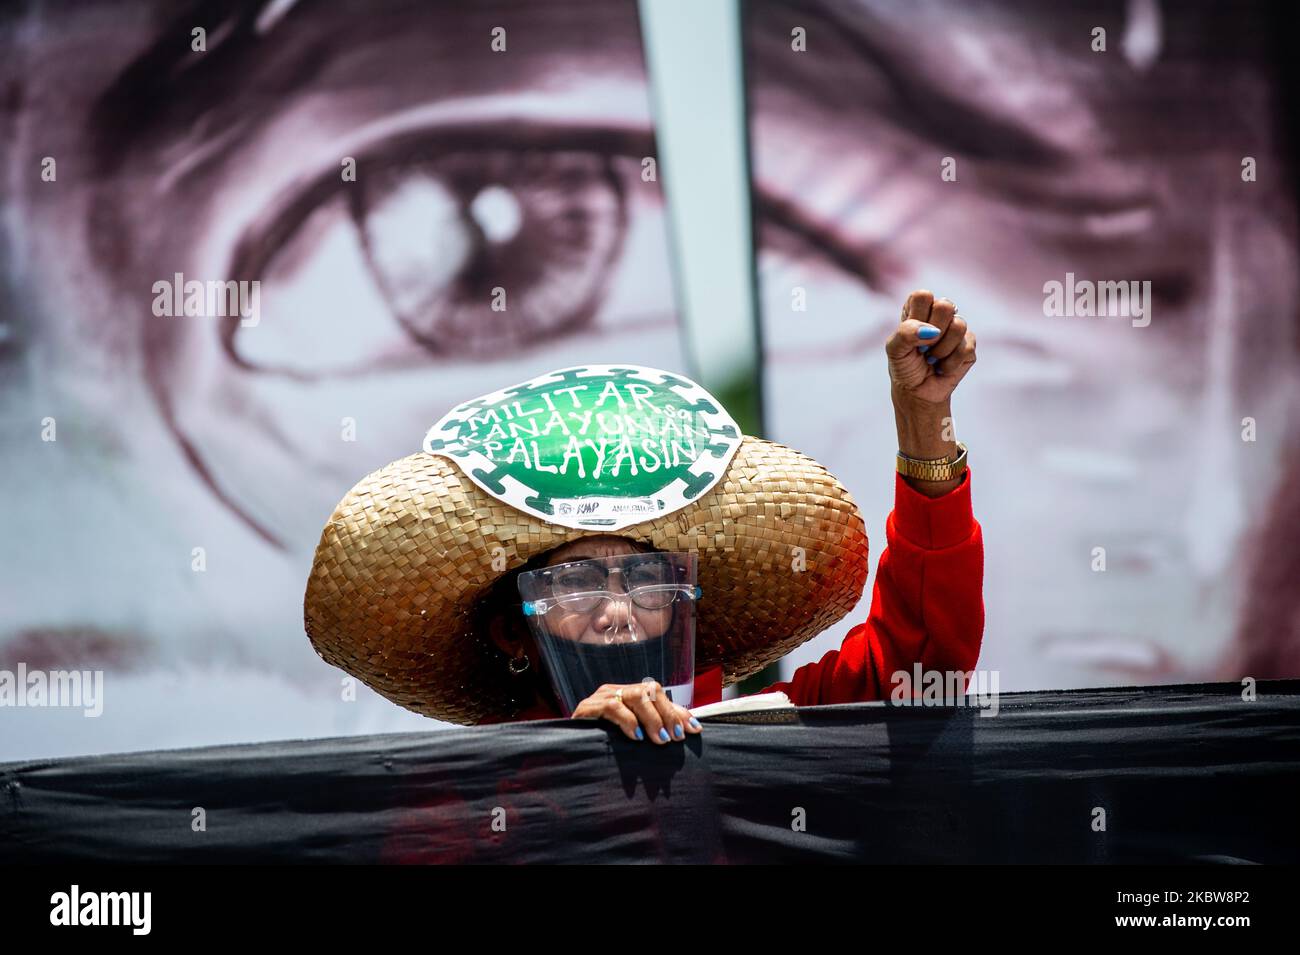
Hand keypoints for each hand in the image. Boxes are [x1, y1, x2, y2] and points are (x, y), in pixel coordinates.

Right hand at [571, 680, 702, 743]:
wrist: (569, 752)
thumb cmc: (605, 743)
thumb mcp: (636, 734)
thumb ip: (659, 726)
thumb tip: (692, 725)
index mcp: (629, 694)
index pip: (658, 693)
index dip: (677, 711)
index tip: (694, 730)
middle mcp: (616, 691)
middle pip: (648, 690)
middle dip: (667, 715)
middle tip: (676, 738)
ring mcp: (601, 697)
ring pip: (635, 696)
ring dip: (652, 719)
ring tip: (660, 740)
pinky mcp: (587, 708)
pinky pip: (612, 707)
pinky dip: (628, 721)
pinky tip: (636, 737)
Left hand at [886, 289, 976, 405]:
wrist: (917, 392)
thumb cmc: (904, 366)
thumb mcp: (894, 350)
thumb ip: (905, 333)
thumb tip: (932, 330)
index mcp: (918, 308)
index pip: (923, 295)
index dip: (918, 316)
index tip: (912, 334)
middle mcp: (939, 314)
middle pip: (945, 305)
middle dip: (932, 333)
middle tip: (922, 348)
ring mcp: (956, 328)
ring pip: (959, 325)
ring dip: (941, 350)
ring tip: (931, 359)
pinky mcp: (969, 345)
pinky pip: (966, 348)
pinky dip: (949, 364)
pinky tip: (942, 368)